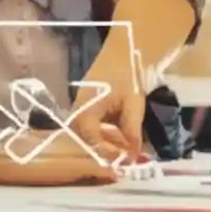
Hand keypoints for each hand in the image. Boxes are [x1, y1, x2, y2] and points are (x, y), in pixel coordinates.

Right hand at [71, 38, 147, 160]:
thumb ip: (131, 133)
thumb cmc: (126, 75)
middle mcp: (77, 116)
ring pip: (94, 137)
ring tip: (130, 146)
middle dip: (112, 151)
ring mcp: (80, 113)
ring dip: (112, 143)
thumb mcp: (133, 105)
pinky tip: (124, 134)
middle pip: (92, 143)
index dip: (110, 153)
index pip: (93, 142)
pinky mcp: (87, 110)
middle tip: (131, 157)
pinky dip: (110, 134)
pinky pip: (96, 129)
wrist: (122, 52)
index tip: (128, 159)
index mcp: (84, 113)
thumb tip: (133, 158)